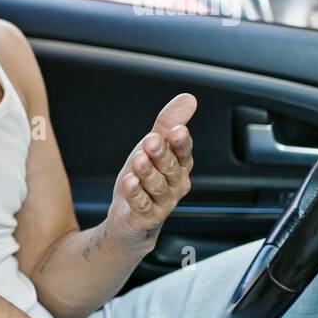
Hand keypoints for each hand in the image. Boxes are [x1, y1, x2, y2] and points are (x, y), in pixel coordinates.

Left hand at [107, 93, 196, 248]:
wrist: (129, 219)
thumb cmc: (143, 180)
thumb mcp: (152, 148)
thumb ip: (167, 124)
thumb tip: (188, 98)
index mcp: (179, 165)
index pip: (183, 151)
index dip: (180, 142)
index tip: (176, 130)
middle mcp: (174, 185)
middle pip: (170, 168)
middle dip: (162, 154)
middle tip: (152, 141)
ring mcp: (162, 203)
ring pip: (156, 186)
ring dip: (147, 172)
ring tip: (138, 161)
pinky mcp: (146, 217)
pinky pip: (142, 205)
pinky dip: (135, 194)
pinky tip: (129, 183)